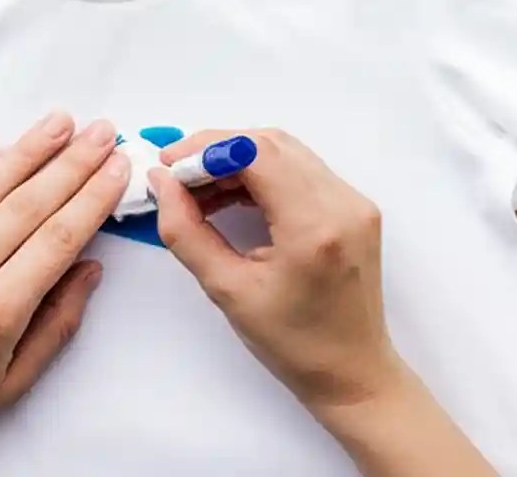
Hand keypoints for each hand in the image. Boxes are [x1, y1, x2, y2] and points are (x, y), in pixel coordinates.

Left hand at [0, 112, 129, 475]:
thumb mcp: (15, 381)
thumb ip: (58, 322)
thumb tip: (89, 267)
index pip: (58, 238)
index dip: (93, 197)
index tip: (116, 167)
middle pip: (26, 205)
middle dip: (71, 163)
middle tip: (100, 131)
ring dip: (24, 151)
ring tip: (58, 122)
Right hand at [151, 129, 494, 476]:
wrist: (352, 371)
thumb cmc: (292, 343)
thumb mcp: (227, 290)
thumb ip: (187, 232)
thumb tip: (162, 184)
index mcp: (314, 227)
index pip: (257, 153)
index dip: (207, 149)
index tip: (169, 165)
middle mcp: (342, 204)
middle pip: (271, 144)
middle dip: (217, 150)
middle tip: (176, 174)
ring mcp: (354, 202)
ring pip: (286, 153)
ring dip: (238, 160)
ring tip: (196, 190)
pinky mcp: (354, 207)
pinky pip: (301, 171)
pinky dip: (262, 175)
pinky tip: (230, 196)